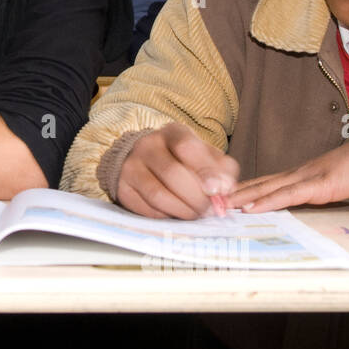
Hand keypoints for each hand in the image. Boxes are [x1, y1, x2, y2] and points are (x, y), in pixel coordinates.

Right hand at [115, 122, 239, 219]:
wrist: (143, 161)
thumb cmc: (182, 160)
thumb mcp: (204, 155)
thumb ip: (221, 169)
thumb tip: (225, 190)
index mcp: (172, 132)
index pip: (187, 147)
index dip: (205, 170)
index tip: (216, 190)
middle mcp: (147, 145)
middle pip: (172, 173)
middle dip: (196, 198)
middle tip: (209, 210)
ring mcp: (131, 166)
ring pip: (158, 194)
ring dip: (182, 210)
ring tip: (195, 215)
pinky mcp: (122, 188)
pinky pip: (146, 209)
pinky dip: (166, 216)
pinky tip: (175, 214)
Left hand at [227, 124, 348, 212]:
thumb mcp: (335, 179)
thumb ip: (317, 188)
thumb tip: (304, 198)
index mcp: (301, 173)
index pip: (264, 182)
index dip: (242, 190)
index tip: (220, 197)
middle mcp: (298, 173)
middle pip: (258, 184)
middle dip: (232, 194)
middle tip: (207, 201)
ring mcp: (307, 178)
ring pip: (266, 189)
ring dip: (241, 198)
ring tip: (218, 206)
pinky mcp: (320, 185)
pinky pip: (288, 196)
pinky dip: (267, 202)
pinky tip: (251, 209)